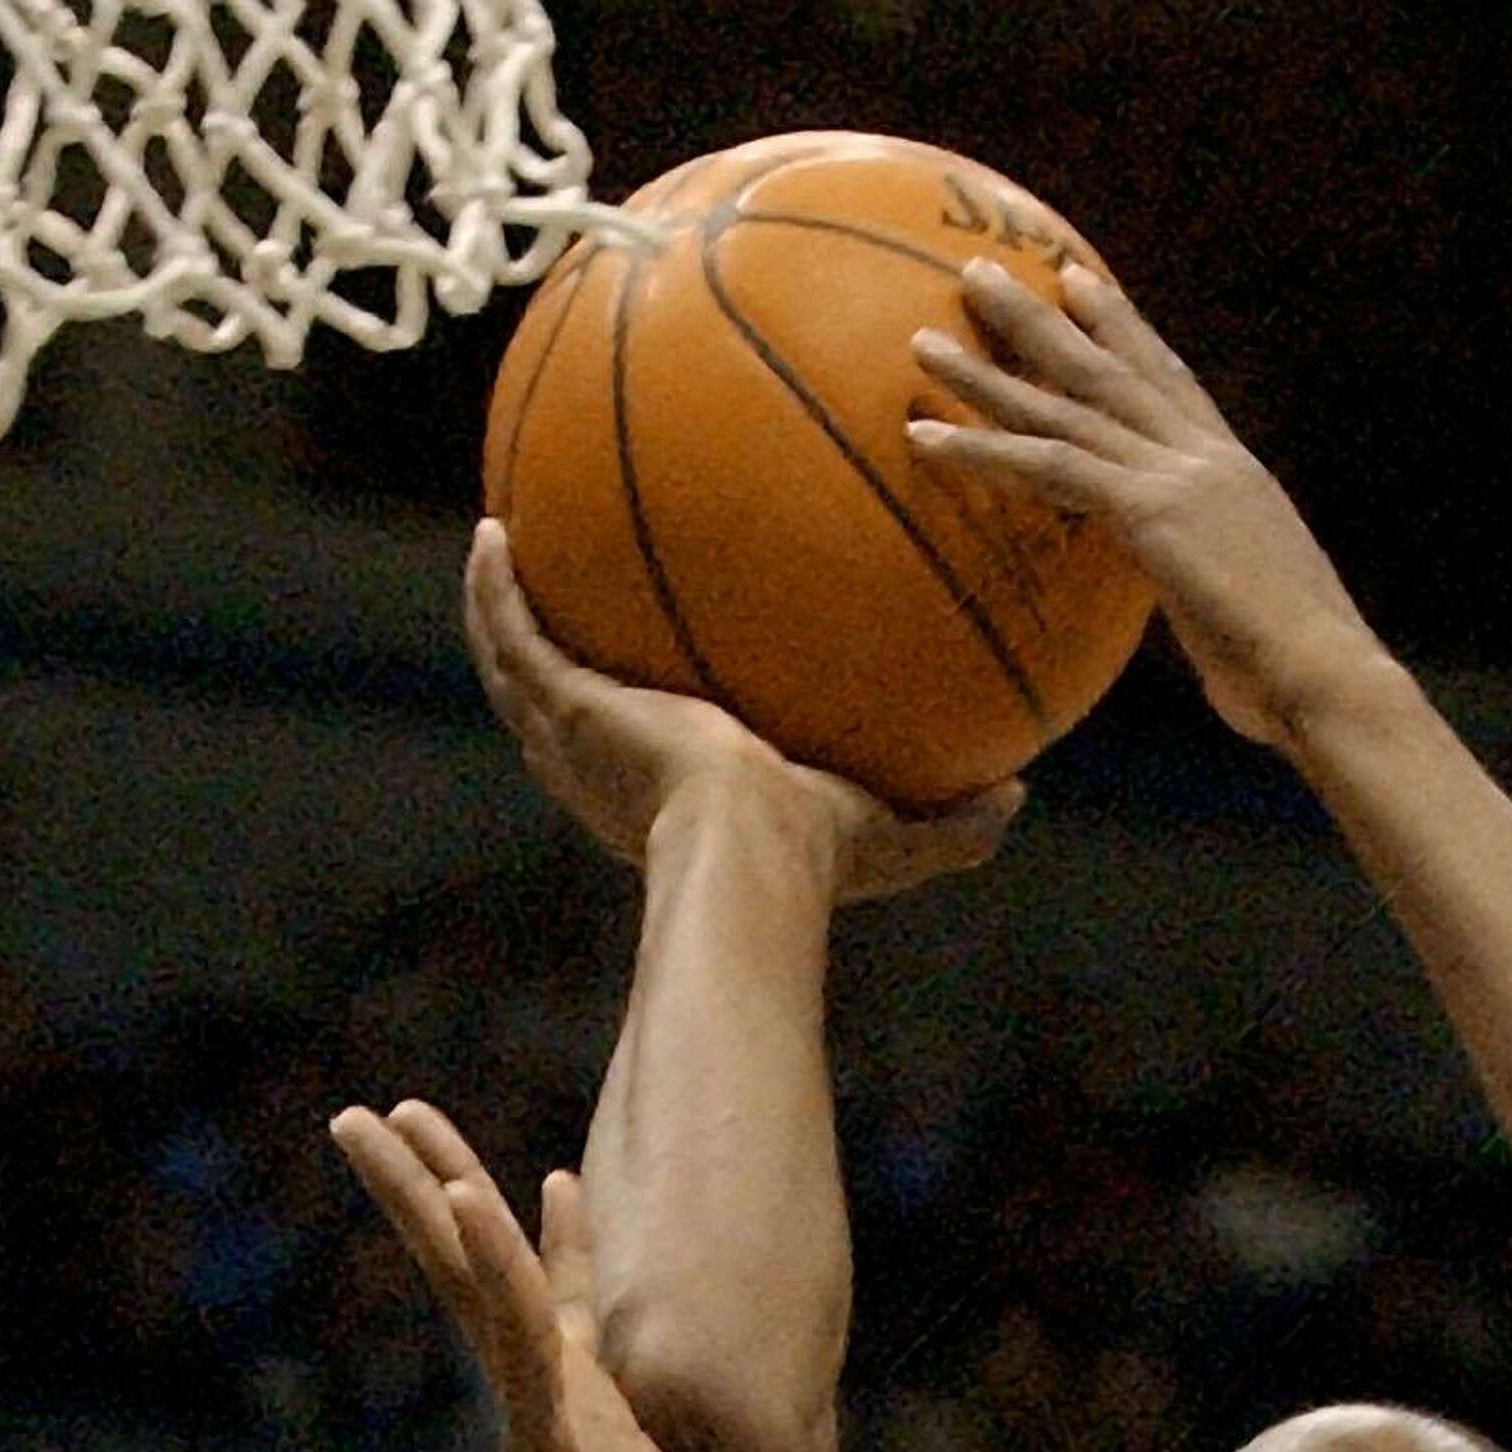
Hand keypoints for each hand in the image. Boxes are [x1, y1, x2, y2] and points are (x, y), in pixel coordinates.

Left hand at [332, 1099, 841, 1451]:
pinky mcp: (588, 1416)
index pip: (517, 1345)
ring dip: (458, 1200)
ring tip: (411, 1114)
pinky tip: (552, 1181)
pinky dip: (553, 1247)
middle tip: (356, 1117)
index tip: (455, 1192)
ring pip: (495, 1287)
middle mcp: (536, 1420)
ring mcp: (557, 1412)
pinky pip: (560, 1312)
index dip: (495, 1269)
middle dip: (416, 1203)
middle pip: (467, 1290)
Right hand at [465, 521, 1023, 895]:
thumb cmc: (817, 861)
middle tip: (556, 582)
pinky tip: (493, 529)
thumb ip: (955, 818)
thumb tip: (1018, 794)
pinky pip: (513, 634)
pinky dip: (495, 586)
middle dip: (549, 642)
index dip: (630, 702)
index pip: (641, 745)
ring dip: (498, 604)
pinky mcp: (561, 707)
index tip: (641, 653)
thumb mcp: (899, 834)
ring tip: (497, 539)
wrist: (752, 853)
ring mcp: (574, 741)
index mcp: (670, 798)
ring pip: (513, 664)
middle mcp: (607, 773)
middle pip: (559, 700)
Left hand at [907, 260, 1370, 746]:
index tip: (1080, 283)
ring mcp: (1179, 477)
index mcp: (1233, 473)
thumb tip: (1192, 604)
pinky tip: (927, 436)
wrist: (1328, 677)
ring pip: (1067, 405)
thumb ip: (1207, 584)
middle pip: (1110, 368)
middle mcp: (1206, 457)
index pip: (1169, 381)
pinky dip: (984, 450)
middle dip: (1043, 317)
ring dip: (989, 371)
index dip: (1122, 329)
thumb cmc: (1294, 676)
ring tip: (924, 341)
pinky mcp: (1152, 513)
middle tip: (982, 272)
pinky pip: (1050, 467)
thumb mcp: (1244, 610)